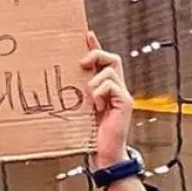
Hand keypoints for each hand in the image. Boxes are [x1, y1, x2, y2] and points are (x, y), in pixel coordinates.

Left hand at [82, 33, 133, 166]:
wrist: (106, 155)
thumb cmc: (92, 136)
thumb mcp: (82, 109)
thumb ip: (80, 94)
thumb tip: (66, 80)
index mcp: (107, 89)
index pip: (104, 62)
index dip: (96, 47)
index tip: (86, 35)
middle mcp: (118, 89)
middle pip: (112, 59)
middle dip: (97, 54)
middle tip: (82, 62)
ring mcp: (123, 95)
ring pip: (110, 71)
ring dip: (95, 80)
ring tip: (89, 97)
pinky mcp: (125, 103)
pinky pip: (112, 85)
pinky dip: (100, 92)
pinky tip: (96, 105)